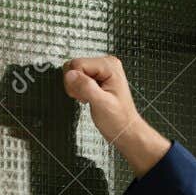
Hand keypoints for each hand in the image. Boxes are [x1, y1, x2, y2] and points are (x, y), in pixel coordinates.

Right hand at [63, 55, 170, 175]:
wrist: (124, 130)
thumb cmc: (119, 119)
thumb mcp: (101, 104)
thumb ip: (86, 87)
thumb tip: (71, 74)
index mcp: (109, 66)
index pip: (77, 64)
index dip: (76, 82)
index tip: (85, 95)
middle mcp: (106, 64)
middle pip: (73, 66)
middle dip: (75, 85)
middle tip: (87, 98)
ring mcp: (101, 71)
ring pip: (73, 73)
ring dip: (76, 89)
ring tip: (89, 99)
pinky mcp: (96, 78)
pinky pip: (77, 79)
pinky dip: (78, 91)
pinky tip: (89, 98)